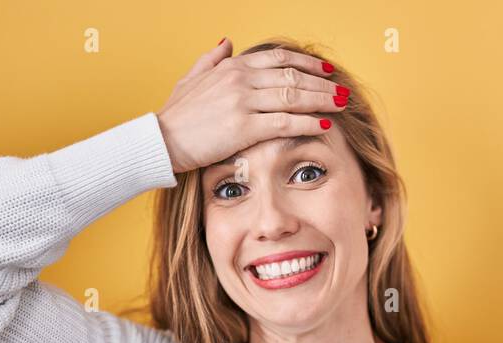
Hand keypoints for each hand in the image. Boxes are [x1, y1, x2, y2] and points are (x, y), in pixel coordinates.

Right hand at [155, 38, 348, 174]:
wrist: (161, 140)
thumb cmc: (175, 115)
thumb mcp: (191, 78)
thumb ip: (211, 58)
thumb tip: (226, 40)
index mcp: (232, 66)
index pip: (279, 59)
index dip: (306, 63)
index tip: (324, 70)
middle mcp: (241, 79)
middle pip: (293, 76)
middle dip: (321, 83)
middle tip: (341, 90)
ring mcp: (243, 102)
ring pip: (293, 97)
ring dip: (321, 100)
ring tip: (341, 105)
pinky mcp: (243, 127)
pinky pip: (284, 122)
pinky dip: (307, 123)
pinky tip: (323, 125)